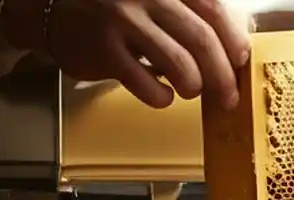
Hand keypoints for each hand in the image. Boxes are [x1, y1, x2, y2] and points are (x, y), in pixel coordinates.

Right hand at [3, 0, 251, 109]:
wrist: (52, 8)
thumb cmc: (114, 8)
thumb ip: (188, 14)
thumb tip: (233, 52)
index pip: (212, 9)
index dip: (233, 40)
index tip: (240, 63)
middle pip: (201, 39)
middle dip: (222, 75)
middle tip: (228, 98)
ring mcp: (123, 20)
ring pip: (179, 63)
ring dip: (193, 85)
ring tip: (189, 90)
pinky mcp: (103, 49)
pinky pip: (146, 83)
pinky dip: (162, 97)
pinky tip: (161, 95)